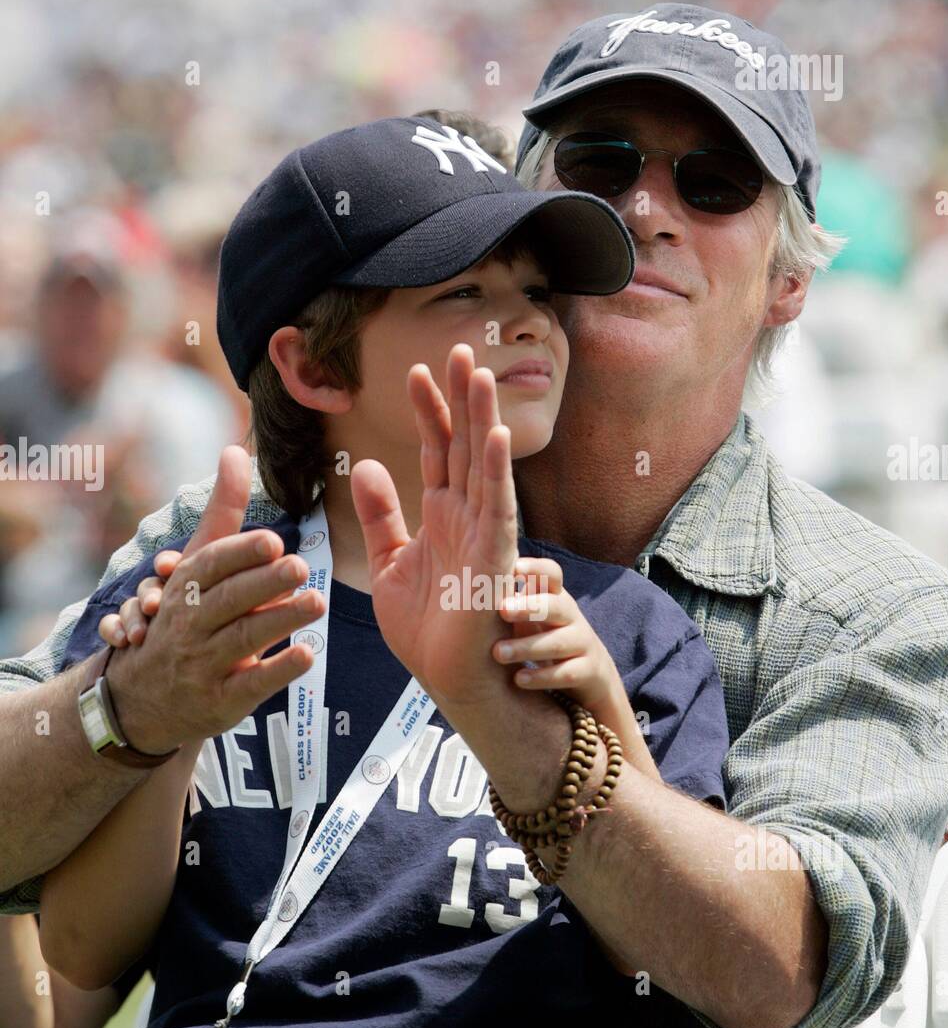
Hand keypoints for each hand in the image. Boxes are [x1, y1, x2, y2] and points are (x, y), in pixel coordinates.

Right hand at [104, 445, 324, 752]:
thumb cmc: (182, 616)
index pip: (211, 566)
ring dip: (279, 620)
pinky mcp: (221, 701)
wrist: (143, 698)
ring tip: (318, 602)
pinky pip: (250, 684)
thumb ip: (222, 511)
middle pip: (226, 600)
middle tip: (300, 566)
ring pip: (241, 639)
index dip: (239, 553)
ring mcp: (203, 664)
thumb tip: (235, 449)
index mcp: (186, 587)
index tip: (273, 540)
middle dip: (262, 583)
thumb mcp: (195, 565)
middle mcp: (190, 623)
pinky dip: (278, 670)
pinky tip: (306, 654)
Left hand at [350, 343, 518, 711]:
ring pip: (485, 465)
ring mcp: (485, 535)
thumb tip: (367, 464)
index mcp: (442, 516)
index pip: (435, 450)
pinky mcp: (496, 560)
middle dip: (462, 398)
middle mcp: (467, 517)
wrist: (450, 678)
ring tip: (480, 374)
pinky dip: (497, 472)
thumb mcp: (389, 564)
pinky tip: (497, 435)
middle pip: (464, 445)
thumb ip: (381, 515)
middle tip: (461, 349)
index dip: (429, 410)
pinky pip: (499, 508)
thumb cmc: (427, 631)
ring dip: (483, 420)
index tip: (416, 370)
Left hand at [494, 557, 664, 785]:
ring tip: (498, 653)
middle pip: (556, 606)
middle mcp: (571, 617)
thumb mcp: (530, 618)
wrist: (590, 675)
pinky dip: (542, 677)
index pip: (552, 575)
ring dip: (527, 647)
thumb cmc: (546, 638)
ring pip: (558, 642)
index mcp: (554, 598)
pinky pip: (567, 673)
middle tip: (502, 610)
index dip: (536, 569)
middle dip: (529, 607)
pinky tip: (519, 679)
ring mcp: (582, 644)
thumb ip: (508, 601)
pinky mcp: (587, 672)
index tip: (513, 568)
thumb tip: (465, 580)